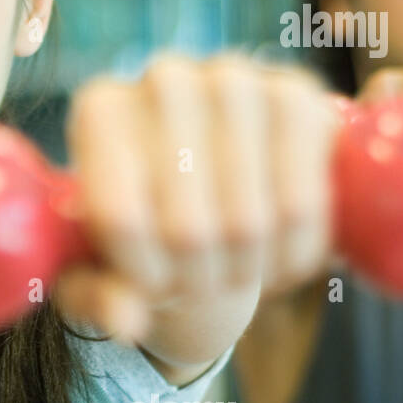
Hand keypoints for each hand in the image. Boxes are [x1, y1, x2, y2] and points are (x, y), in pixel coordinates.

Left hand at [55, 51, 336, 342]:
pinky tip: (279, 257)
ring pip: (248, 223)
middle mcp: (164, 78)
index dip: (143, 275)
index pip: (120, 219)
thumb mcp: (101, 273)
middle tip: (198, 282)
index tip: (150, 284)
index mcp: (101, 110)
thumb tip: (126, 324)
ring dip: (245, 270)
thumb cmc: (144, 234)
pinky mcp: (302, 97)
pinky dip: (296, 252)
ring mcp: (237, 78)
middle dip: (196, 279)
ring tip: (234, 269)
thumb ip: (96, 298)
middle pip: (187, 228)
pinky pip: (306, 203)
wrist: (215, 192)